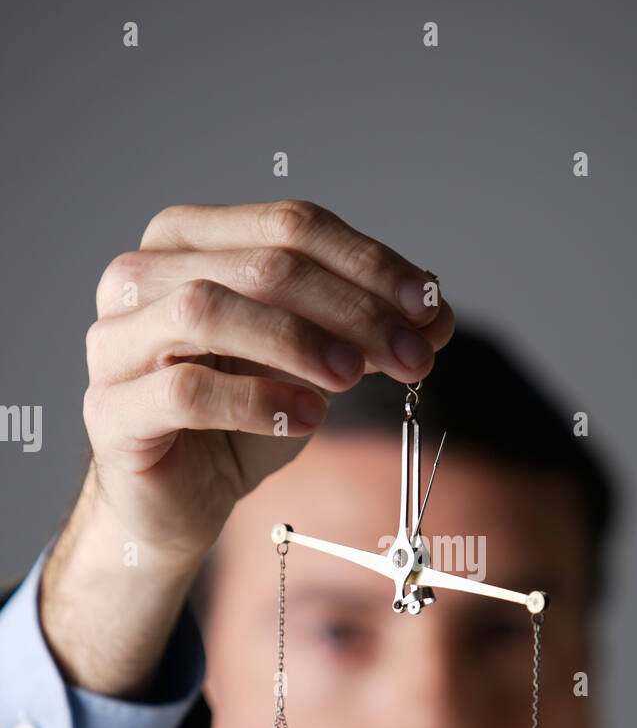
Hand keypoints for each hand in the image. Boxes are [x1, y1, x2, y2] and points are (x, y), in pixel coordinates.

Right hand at [39, 201, 452, 696]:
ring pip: (207, 309)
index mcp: (189, 240)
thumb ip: (361, 326)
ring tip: (355, 378)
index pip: (290, 225)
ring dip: (299, 341)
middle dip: (352, 308)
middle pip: (261, 263)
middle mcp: (140, 276)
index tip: (432, 309)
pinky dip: (257, 401)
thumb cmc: (239, 422)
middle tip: (413, 354)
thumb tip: (436, 305)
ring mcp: (115, 341)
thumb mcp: (311, 364)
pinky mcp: (110, 410)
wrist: (178, 502)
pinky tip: (308, 418)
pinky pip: (184, 391)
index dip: (371, 264)